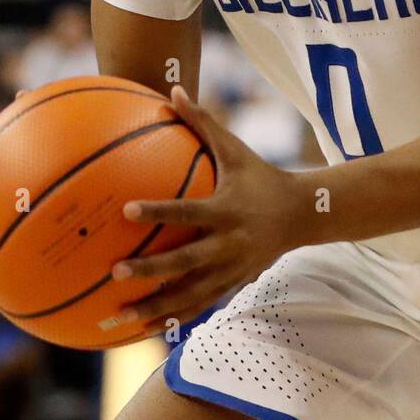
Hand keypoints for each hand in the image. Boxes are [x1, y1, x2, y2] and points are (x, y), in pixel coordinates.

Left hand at [112, 85, 304, 335]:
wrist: (304, 214)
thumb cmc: (262, 176)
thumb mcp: (236, 148)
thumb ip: (202, 122)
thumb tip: (173, 89)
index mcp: (226, 210)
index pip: (188, 212)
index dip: (158, 212)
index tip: (126, 211)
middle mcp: (228, 244)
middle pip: (185, 262)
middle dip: (150, 270)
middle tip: (115, 271)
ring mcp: (231, 269)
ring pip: (189, 294)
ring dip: (155, 307)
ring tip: (120, 315)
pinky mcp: (232, 284)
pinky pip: (198, 305)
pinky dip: (171, 318)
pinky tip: (142, 330)